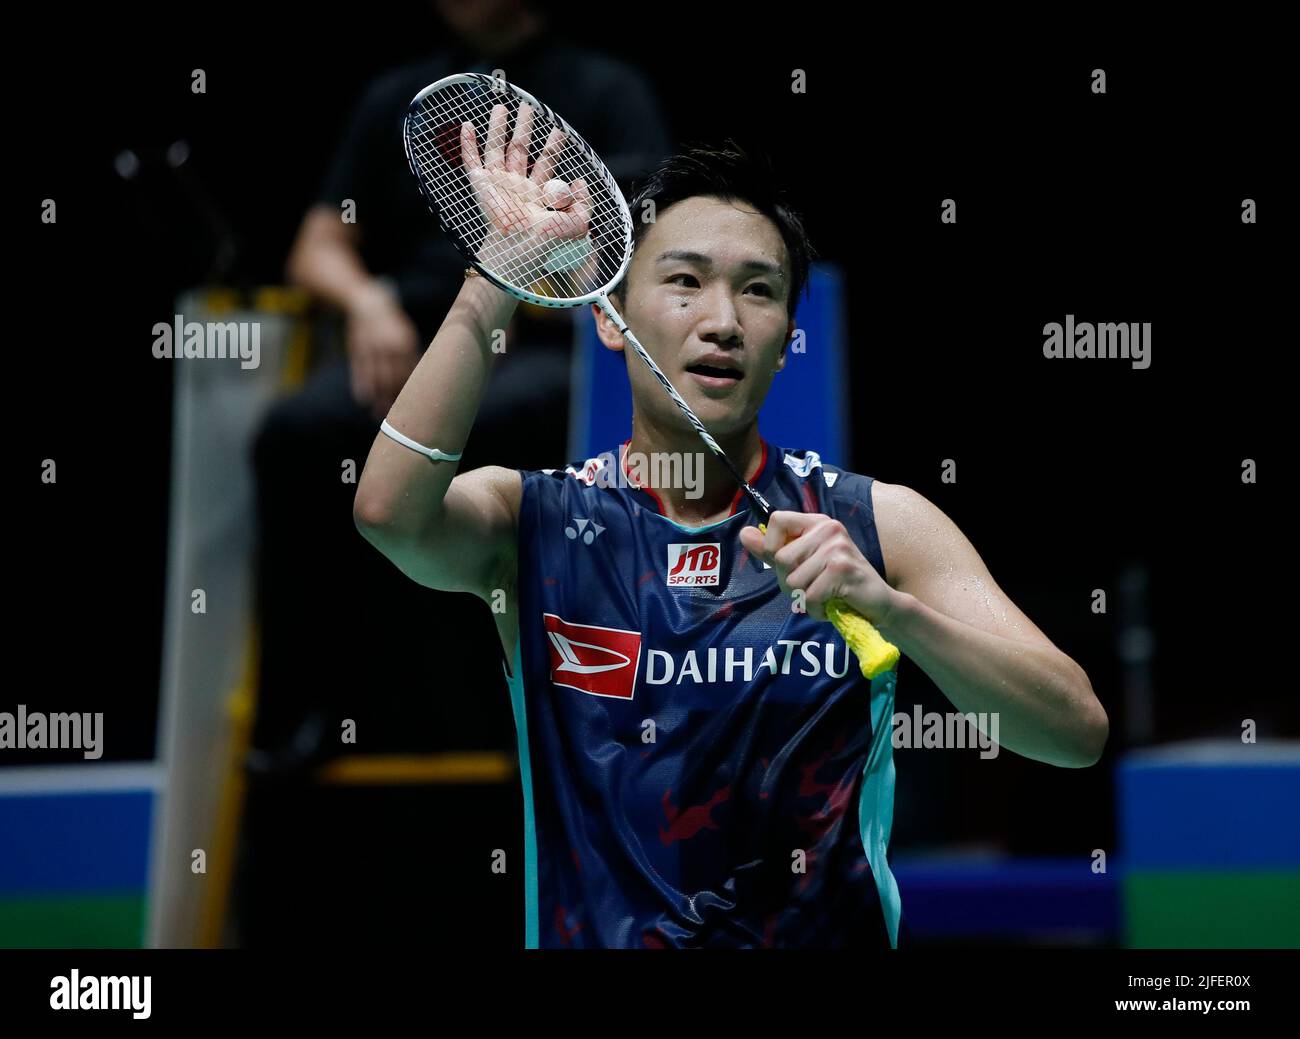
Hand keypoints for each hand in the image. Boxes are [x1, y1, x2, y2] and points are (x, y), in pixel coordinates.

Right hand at [344, 284, 419, 418]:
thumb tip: (420, 382)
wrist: (368, 304)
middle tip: (395, 419)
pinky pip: (359, 371)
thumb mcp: (406, 337)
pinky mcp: (357, 350)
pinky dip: (361, 386)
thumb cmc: (392, 326)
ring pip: (375, 379)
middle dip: (393, 401)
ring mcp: (372, 348)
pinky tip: (364, 400)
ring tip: (378, 414)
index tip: (412, 410)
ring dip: (377, 398)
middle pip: (393, 380)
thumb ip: (411, 358)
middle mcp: (389, 347)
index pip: (409, 374)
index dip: (410, 393)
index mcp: (406, 344)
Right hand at [461, 103, 594, 278]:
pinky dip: (468, 145)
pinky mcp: (481, 187)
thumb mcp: (576, 225)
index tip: (559, 132)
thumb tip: (579, 181)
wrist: (517, 253)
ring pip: (496, 149)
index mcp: (537, 194)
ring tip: (501, 108)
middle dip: (524, 128)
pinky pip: (472, 162)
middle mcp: (516, 186)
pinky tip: (467, 127)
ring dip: (498, 128)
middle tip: (528, 108)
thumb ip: (584, 204)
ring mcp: (498, 185)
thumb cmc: (544, 244)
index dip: (553, 148)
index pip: (545, 164)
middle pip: (520, 149)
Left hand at [739, 511, 897, 625]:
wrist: (878, 604)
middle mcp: (828, 528)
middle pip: (781, 558)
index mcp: (816, 522)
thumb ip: (772, 549)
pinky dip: (817, 609)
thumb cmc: (837, 584)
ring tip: (825, 596)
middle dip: (790, 582)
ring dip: (805, 599)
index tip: (790, 563)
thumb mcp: (802, 563)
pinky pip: (810, 596)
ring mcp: (837, 547)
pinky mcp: (842, 569)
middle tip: (813, 587)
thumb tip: (744, 533)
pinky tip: (832, 604)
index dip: (773, 547)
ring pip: (794, 581)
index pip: (776, 520)